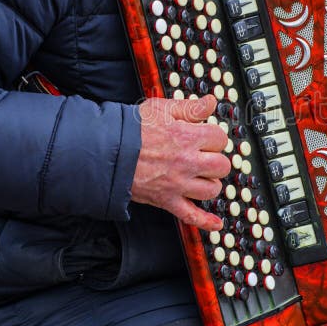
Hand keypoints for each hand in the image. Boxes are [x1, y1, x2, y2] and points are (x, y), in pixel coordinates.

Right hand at [131, 95, 229, 230]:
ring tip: (201, 176)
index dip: (214, 136)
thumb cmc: (130, 129)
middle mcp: (187, 162)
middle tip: (205, 156)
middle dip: (216, 159)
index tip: (206, 136)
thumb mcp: (161, 108)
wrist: (105, 152)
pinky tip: (215, 223)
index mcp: (187, 137)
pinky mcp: (167, 200)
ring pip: (212, 189)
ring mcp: (178, 184)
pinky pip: (191, 215)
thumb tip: (210, 102)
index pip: (220, 138)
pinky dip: (204, 221)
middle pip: (221, 165)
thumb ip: (189, 107)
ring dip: (210, 183)